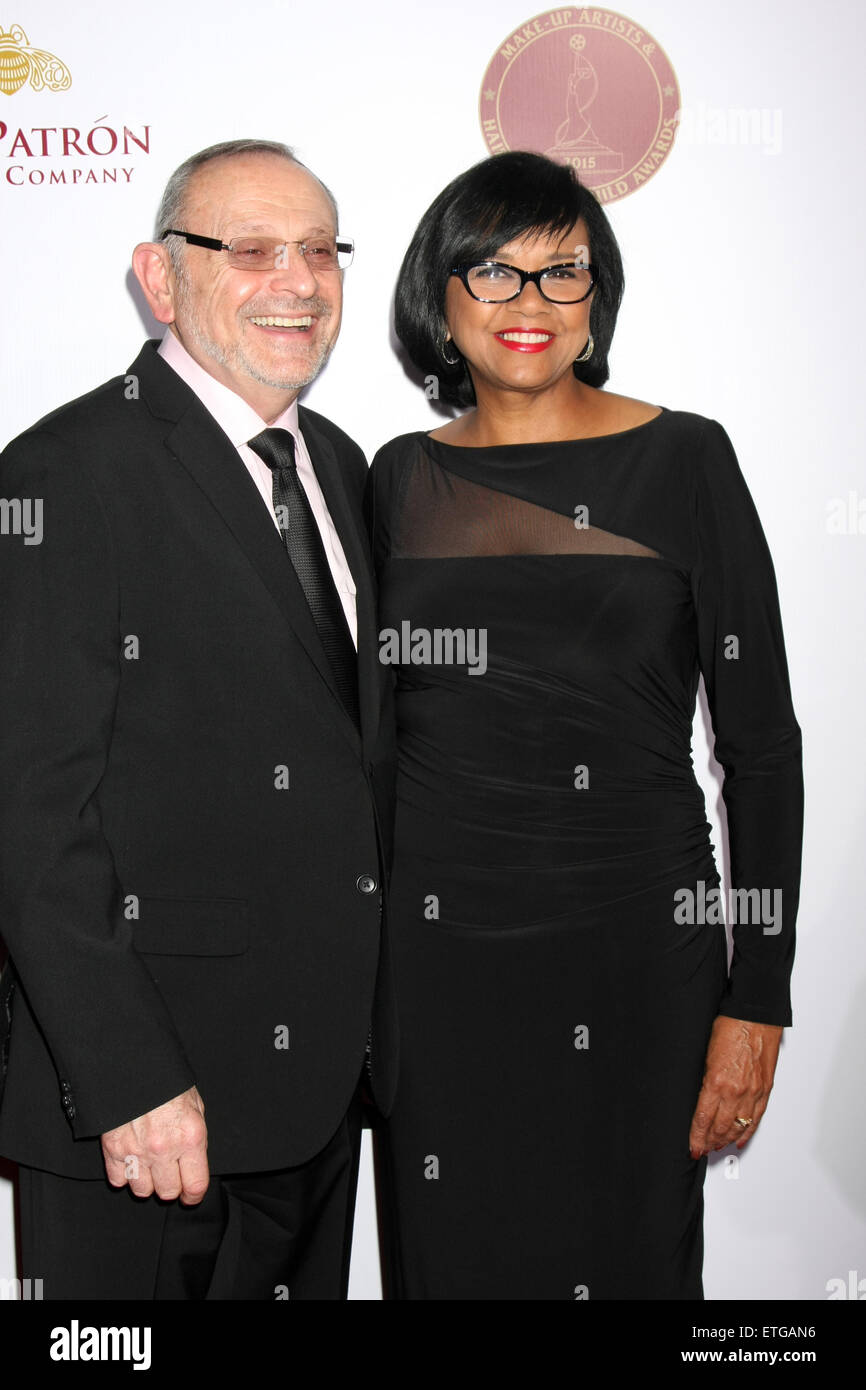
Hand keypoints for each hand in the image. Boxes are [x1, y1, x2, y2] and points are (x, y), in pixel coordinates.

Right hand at [101, 1085, 208, 1202]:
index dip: (194, 1195)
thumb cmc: (168, 1082)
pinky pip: (118, 1180)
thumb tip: (194, 1161)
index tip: (190, 1195)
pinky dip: (124, 1173)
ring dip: (146, 1182)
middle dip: (171, 1185)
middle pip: (168, 1192)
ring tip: (149, 1164)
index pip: (195, 1186)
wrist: (135, 1063)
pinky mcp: (113, 1148)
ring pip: (142, 1191)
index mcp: (190, 1137)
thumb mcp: (195, 1104)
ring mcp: (137, 1150)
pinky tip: (131, 1159)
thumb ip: (195, 1137)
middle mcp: (164, 1148)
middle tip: (169, 1173)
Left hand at [689, 1016, 782, 1159]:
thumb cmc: (730, 1025)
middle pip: (720, 1128)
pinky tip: (740, 1139)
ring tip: (717, 1147)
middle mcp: (736, 1091)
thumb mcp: (706, 1053)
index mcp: (716, 1082)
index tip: (692, 1146)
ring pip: (738, 1126)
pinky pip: (756, 1117)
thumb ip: (704, 1078)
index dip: (696, 1137)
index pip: (703, 1119)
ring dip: (726, 1139)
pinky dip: (747, 1131)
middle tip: (702, 1149)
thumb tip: (700, 1098)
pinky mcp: (765, 1089)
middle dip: (709, 1142)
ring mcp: (753, 1092)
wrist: (755, 1015)